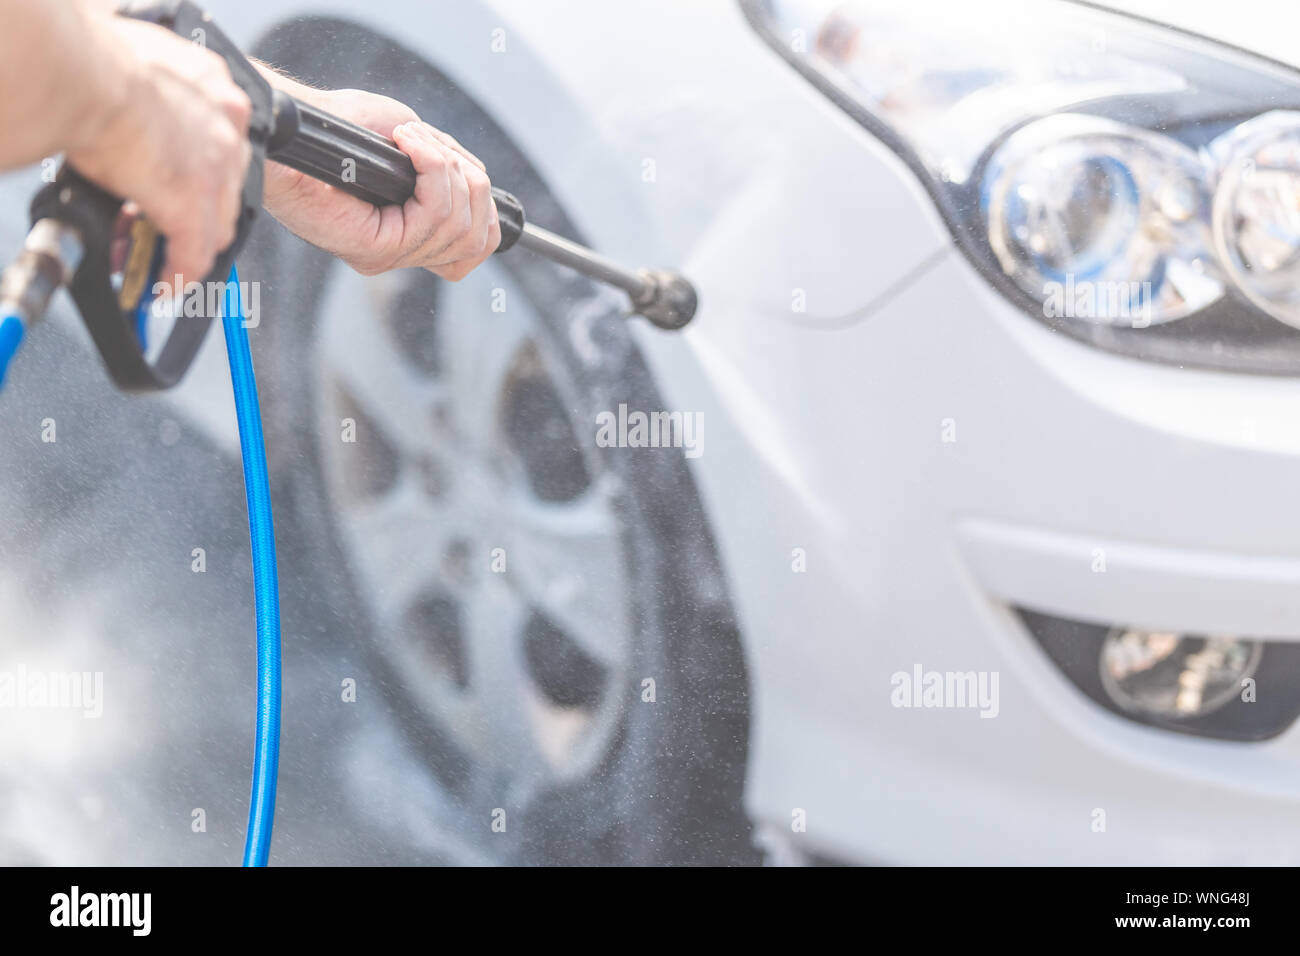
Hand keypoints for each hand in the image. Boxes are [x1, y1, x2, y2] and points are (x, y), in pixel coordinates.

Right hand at [67, 14, 251, 290]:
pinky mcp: (191, 205)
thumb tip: (125, 106)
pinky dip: (179, 273)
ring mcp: (214, 170)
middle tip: (165, 228)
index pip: (222, 143)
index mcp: (212, 88)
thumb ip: (148, 96)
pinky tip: (165, 284)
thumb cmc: (90, 61)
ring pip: (215, 224)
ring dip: (188, 248)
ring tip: (161, 260)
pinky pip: (194, 254)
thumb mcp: (138, 70)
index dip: (201, 171)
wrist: (79, 72)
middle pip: (225, 189)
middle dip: (195, 214)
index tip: (180, 185)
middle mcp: (226, 129)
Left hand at [260, 85, 499, 280]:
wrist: (295, 130)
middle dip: (470, 183)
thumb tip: (477, 180)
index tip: (468, 175)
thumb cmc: (340, 129)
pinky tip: (406, 144)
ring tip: (411, 140)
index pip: (472, 251)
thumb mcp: (413, 142)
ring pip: (460, 224)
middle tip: (431, 147)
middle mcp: (400, 253)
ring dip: (447, 168)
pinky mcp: (378, 249)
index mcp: (407, 235)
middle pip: (477, 239)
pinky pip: (435, 214)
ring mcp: (390, 255)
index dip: (486, 212)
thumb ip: (449, 166)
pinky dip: (432, 167)